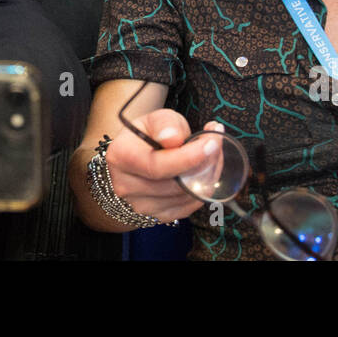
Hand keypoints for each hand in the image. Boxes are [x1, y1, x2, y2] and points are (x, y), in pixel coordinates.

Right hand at [102, 110, 221, 223]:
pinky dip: (203, 189)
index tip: (211, 144)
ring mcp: (141, 205)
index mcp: (121, 156)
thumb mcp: (154, 119)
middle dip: (204, 163)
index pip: (157, 166)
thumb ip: (165, 123)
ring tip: (211, 155)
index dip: (188, 158)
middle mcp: (126, 186)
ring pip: (186, 197)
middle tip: (216, 143)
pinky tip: (204, 171)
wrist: (134, 161)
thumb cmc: (146, 136)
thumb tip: (173, 138)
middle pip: (175, 184)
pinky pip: (189, 206)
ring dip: (208, 175)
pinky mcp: (157, 216)